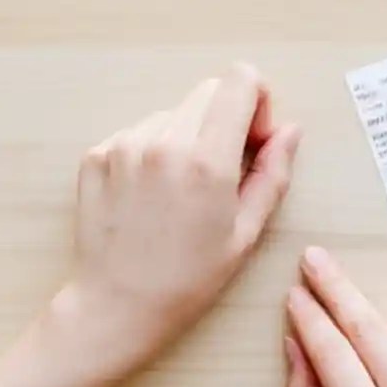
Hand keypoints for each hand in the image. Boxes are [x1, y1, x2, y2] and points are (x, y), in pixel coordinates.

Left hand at [51, 64, 301, 380]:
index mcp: (207, 161)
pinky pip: (138, 132)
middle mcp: (163, 142)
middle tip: (222, 169)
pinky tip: (150, 195)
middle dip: (225, 119)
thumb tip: (289, 131)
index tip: (252, 140)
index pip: (240, 80)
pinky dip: (152, 151)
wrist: (116, 306)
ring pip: (173, 113)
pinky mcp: (96, 154)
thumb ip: (272, 174)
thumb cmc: (188, 279)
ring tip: (180, 190)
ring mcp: (124, 145)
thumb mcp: (246, 233)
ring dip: (186, 136)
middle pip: (208, 91)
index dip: (257, 102)